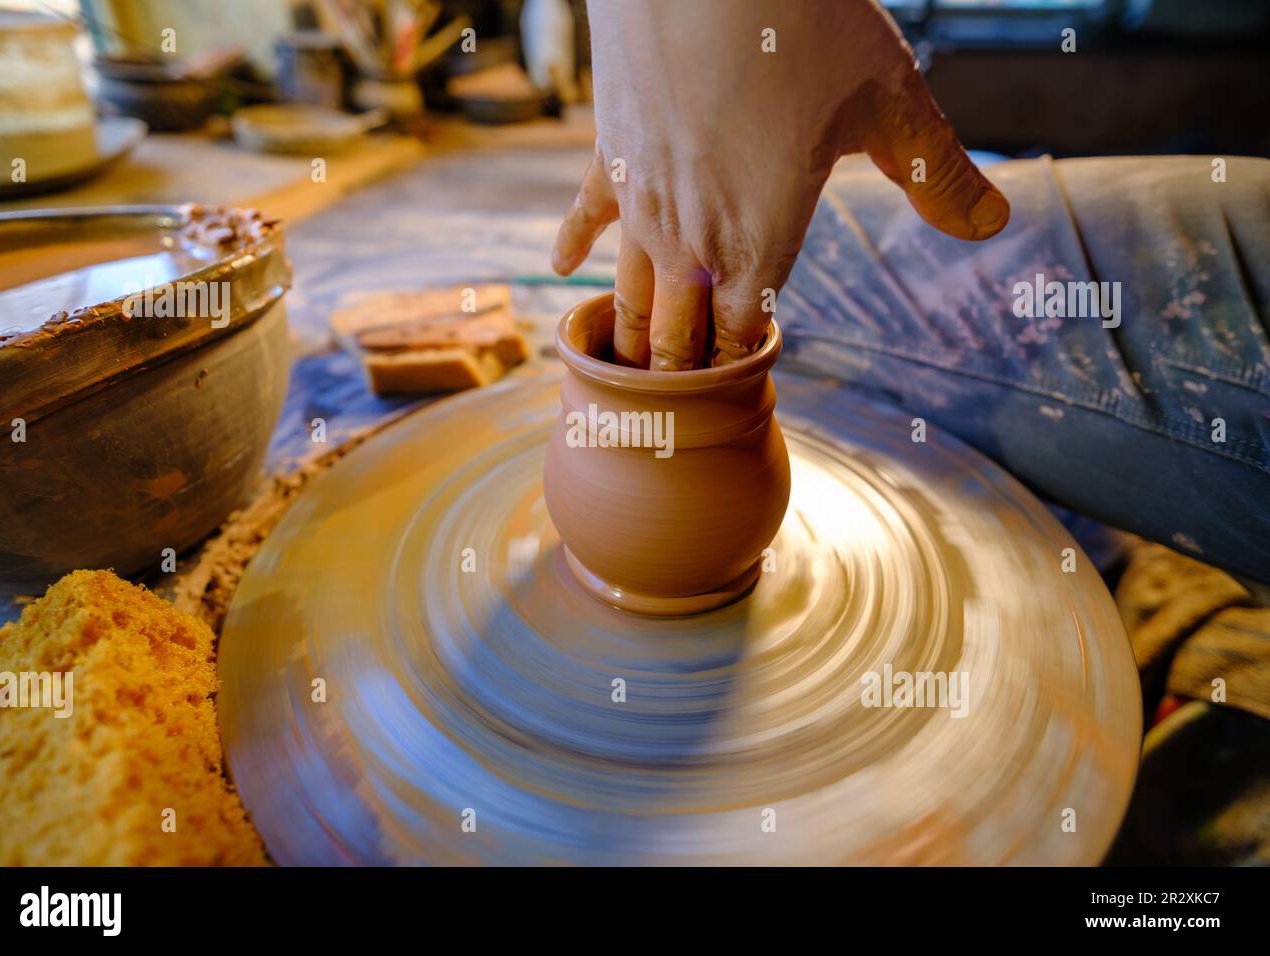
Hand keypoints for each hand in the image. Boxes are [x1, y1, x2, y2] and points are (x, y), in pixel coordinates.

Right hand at [552, 0, 1009, 368]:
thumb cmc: (805, 29)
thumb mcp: (891, 104)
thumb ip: (939, 176)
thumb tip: (997, 222)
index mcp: (760, 247)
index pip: (739, 345)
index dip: (738, 374)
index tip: (736, 395)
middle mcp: (692, 244)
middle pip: (676, 340)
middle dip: (679, 377)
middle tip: (676, 411)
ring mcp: (641, 205)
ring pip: (627, 297)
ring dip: (630, 338)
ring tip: (628, 373)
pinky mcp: (607, 157)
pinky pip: (583, 219)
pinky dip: (572, 251)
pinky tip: (562, 272)